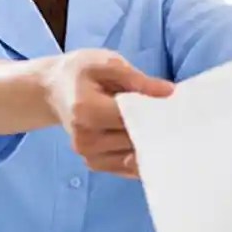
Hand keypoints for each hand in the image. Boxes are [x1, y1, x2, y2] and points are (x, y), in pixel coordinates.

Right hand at [42, 50, 174, 176]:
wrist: (53, 89)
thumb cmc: (81, 72)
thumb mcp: (107, 63)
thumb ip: (138, 80)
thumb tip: (169, 93)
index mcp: (87, 110)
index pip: (131, 119)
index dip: (156, 115)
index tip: (178, 109)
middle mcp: (85, 138)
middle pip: (133, 141)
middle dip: (157, 131)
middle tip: (179, 121)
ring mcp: (87, 154)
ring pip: (133, 158)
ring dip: (152, 146)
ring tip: (166, 130)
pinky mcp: (93, 163)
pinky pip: (126, 167)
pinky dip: (141, 157)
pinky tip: (153, 144)